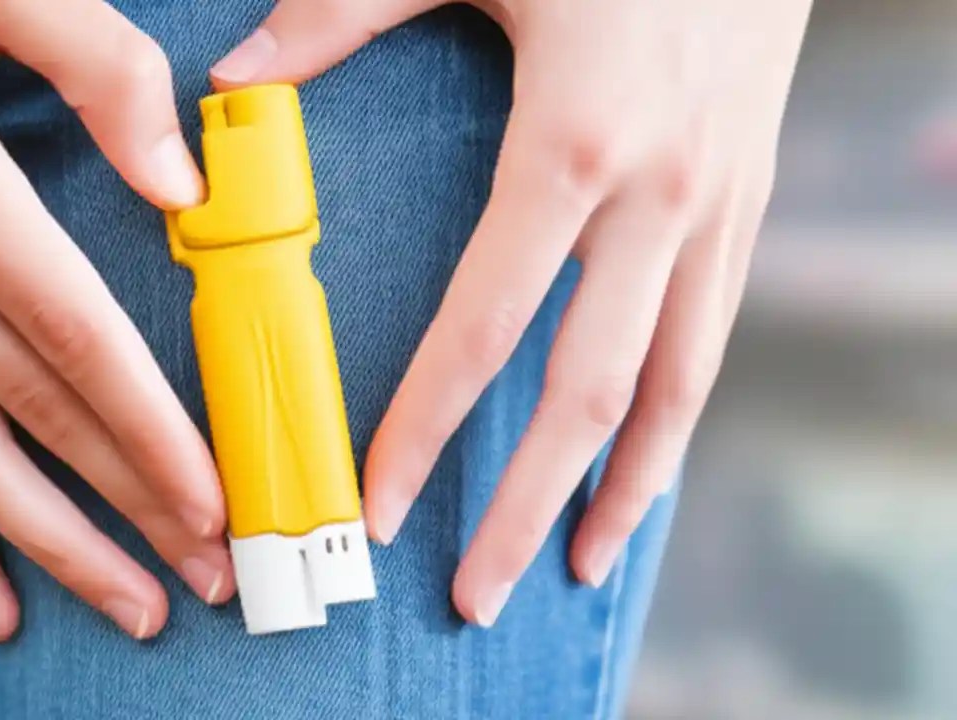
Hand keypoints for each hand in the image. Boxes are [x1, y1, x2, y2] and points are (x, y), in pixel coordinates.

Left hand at [211, 0, 809, 625]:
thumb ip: (343, 17)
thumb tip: (235, 79)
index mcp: (577, 145)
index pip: (485, 327)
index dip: (426, 427)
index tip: (380, 503)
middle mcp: (659, 199)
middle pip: (589, 395)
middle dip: (527, 507)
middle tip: (477, 594)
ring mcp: (717, 208)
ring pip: (675, 386)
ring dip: (626, 491)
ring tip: (576, 566)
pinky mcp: (747, 201)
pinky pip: (715, 336)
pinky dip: (680, 416)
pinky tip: (644, 463)